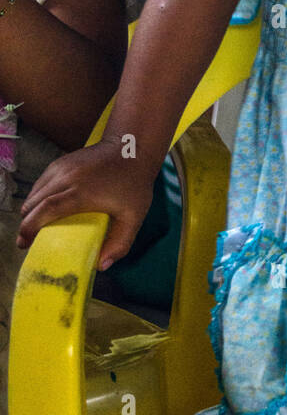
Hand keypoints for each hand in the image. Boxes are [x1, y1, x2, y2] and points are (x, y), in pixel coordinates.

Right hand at [16, 139, 156, 270]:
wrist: (131, 148)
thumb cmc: (134, 184)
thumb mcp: (134, 216)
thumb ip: (120, 243)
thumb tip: (101, 266)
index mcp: (82, 192)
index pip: (46, 209)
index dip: (30, 227)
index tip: (24, 243)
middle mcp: (67, 178)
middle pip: (34, 203)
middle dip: (25, 224)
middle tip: (26, 241)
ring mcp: (62, 167)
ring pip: (34, 192)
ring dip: (30, 211)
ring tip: (33, 227)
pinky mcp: (60, 162)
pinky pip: (40, 183)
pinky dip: (36, 198)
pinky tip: (41, 209)